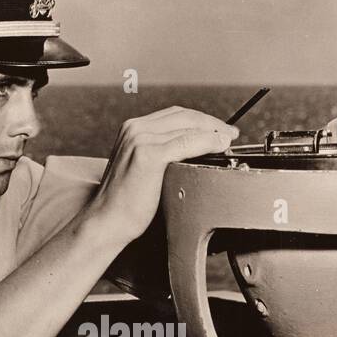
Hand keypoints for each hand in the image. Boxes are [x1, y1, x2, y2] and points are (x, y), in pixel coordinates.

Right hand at [88, 106, 237, 243]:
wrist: (107, 221)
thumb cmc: (124, 203)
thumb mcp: (139, 168)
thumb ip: (158, 153)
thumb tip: (189, 151)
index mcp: (132, 129)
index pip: (174, 115)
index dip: (200, 120)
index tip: (217, 129)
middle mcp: (135, 129)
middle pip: (183, 116)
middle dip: (211, 122)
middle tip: (229, 133)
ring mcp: (141, 139)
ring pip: (188, 127)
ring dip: (213, 131)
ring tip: (227, 141)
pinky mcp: (149, 155)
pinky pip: (187, 142)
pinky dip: (207, 142)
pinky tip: (219, 146)